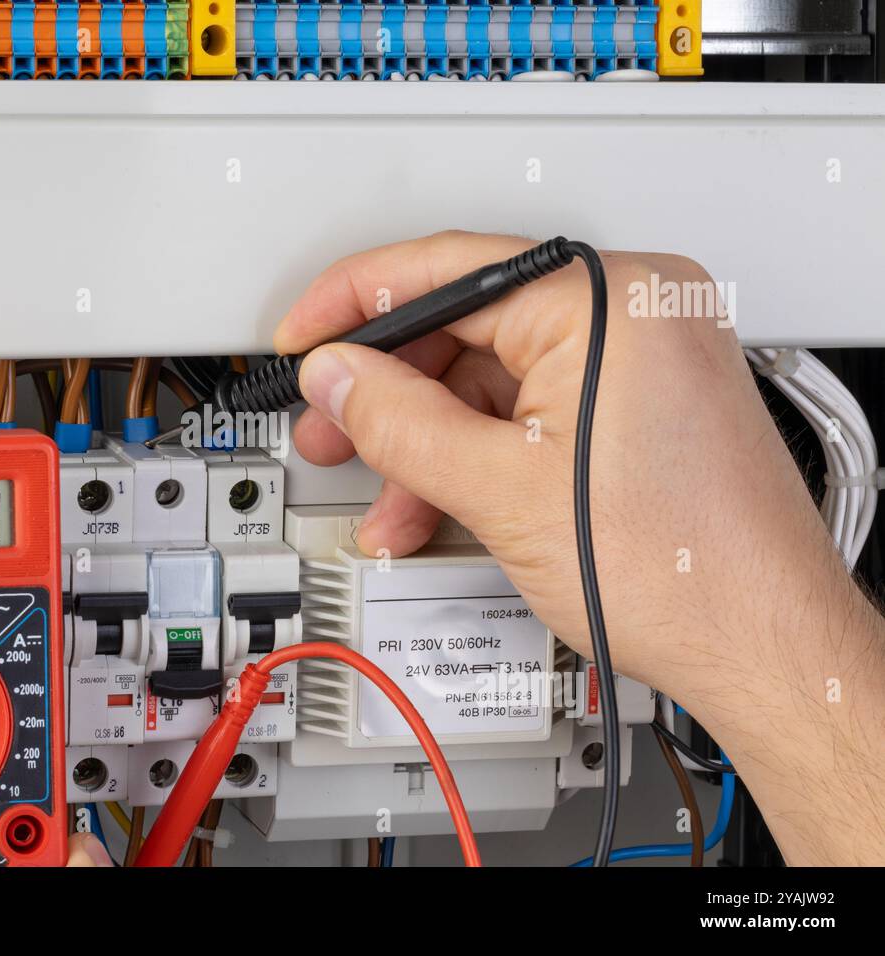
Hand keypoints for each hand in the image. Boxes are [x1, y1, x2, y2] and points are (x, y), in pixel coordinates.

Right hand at [276, 230, 884, 863]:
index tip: (303, 336)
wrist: (762, 648)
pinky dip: (479, 454)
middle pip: (467, 325)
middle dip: (387, 389)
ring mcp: (644, 357)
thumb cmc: (680, 572)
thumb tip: (337, 376)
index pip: (446, 269)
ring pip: (494, 378)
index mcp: (608, 301)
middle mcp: (636, 310)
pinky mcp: (642, 403)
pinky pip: (534, 409)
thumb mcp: (500, 490)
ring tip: (383, 490)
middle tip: (331, 423)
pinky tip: (437, 501)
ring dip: (426, 438)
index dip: (354, 305)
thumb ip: (398, 421)